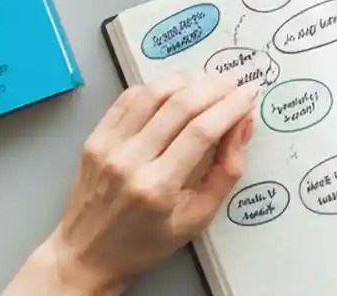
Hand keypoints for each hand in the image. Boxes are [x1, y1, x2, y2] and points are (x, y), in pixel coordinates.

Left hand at [5, 74, 257, 295]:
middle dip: (214, 88)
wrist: (87, 254)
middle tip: (233, 83)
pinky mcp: (95, 138)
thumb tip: (243, 125)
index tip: (249, 94)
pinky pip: (128, 99)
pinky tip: (174, 88)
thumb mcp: (198, 218)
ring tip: (207, 81)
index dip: (230, 107)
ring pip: (153, 94)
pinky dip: (156, 86)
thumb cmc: (146, 242)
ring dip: (186, 80)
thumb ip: (227, 171)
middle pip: (180, 106)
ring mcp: (108, 147)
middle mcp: (130, 162)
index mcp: (159, 188)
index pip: (202, 131)